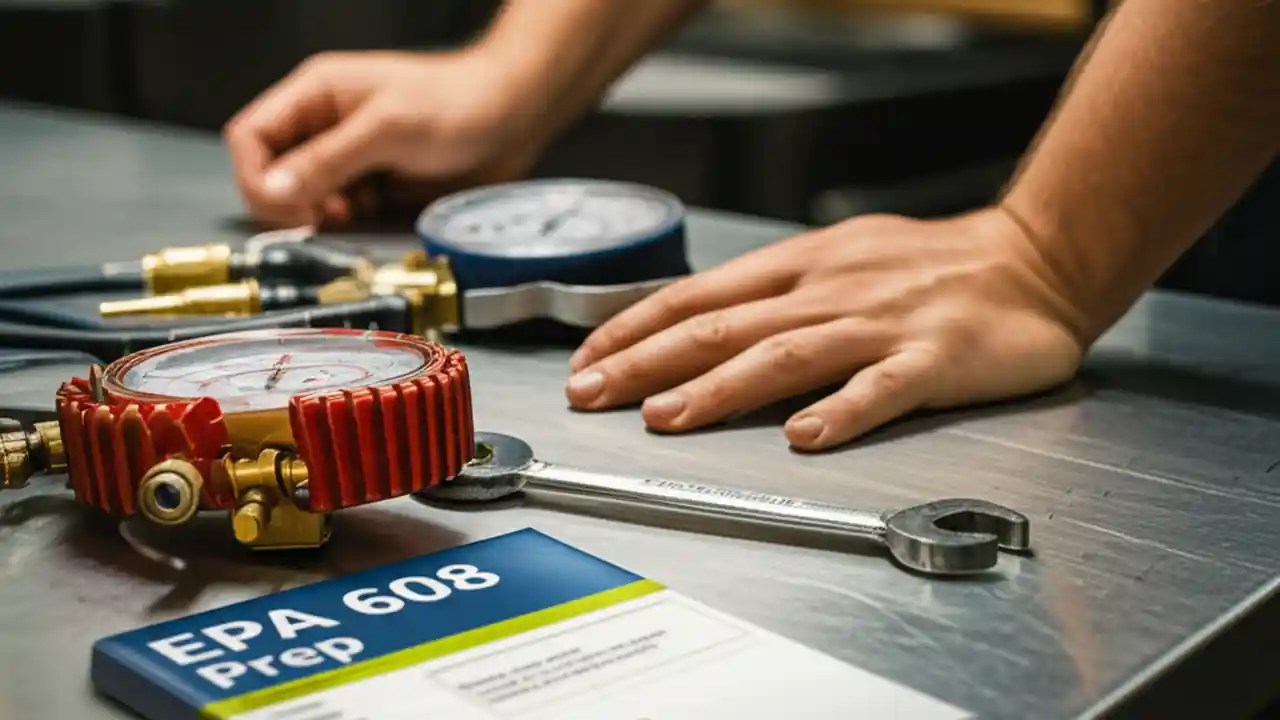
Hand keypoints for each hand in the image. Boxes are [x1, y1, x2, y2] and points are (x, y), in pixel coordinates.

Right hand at [223, 50, 549, 227]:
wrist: (515, 117)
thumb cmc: (458, 104)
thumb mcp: (387, 128)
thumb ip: (328, 160)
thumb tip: (274, 190)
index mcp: (315, 95)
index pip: (251, 137)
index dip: (257, 175)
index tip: (285, 205)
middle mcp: (325, 127)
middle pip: (272, 174)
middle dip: (289, 202)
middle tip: (326, 215)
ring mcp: (350, 159)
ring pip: (306, 200)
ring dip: (322, 217)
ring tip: (357, 213)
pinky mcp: (375, 186)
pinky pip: (343, 214)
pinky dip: (349, 224)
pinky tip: (373, 218)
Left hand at [565, 208, 1089, 450]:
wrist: (1035, 259)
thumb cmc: (930, 265)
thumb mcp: (839, 256)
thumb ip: (774, 293)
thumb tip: (700, 327)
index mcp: (803, 266)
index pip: (700, 296)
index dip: (636, 327)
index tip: (587, 360)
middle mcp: (830, 290)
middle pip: (724, 327)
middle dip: (647, 362)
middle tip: (592, 395)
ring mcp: (882, 323)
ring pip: (786, 356)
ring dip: (720, 387)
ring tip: (669, 416)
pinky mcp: (935, 358)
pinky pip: (883, 387)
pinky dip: (843, 410)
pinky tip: (806, 435)